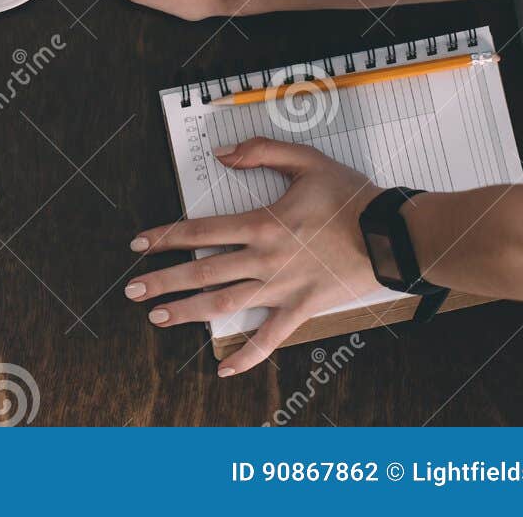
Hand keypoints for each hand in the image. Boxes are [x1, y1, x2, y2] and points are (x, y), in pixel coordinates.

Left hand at [127, 140, 379, 374]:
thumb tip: (222, 154)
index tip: (139, 244)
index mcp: (261, 223)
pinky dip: (246, 356)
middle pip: (203, 271)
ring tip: (158, 318)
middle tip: (133, 291)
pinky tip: (223, 369)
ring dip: (188, 312)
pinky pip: (270, 338)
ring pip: (225, 304)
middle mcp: (264, 259)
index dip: (166, 237)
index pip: (201, 230)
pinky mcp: (302, 309)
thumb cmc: (350, 196)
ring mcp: (282, 288)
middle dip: (164, 281)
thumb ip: (261, 153)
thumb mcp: (306, 161)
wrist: (389, 234)